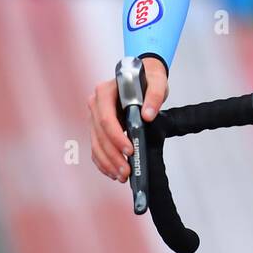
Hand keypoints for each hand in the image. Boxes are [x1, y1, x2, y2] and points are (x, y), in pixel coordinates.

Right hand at [87, 56, 168, 182]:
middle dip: (113, 155)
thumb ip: (154, 96)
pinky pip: (97, 148)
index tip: (130, 150)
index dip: (116, 137)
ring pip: (96, 144)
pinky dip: (104, 162)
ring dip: (108, 162)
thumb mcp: (157, 82)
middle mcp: (96, 105)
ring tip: (122, 175)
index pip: (106, 119)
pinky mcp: (98, 128)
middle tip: (127, 171)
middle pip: (100, 135)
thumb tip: (148, 116)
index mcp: (105, 92)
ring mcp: (95, 117)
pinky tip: (114, 172)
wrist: (143, 76)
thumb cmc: (148, 79)